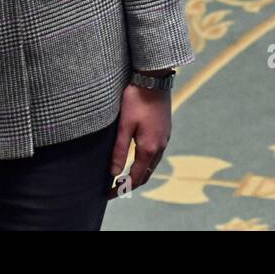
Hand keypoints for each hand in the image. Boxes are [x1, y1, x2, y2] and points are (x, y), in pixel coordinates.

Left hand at [107, 79, 170, 197]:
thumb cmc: (136, 99)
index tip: (108, 194)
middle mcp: (160, 146)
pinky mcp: (165, 130)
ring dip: (140, 174)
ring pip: (153, 164)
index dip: (122, 189)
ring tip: (124, 177)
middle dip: (131, 184)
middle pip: (147, 174)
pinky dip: (146, 163)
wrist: (155, 79)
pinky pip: (157, 154)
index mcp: (149, 148)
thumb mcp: (124, 125)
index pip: (136, 177)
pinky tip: (137, 158)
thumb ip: (120, 150)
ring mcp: (165, 138)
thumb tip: (114, 174)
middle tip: (114, 189)